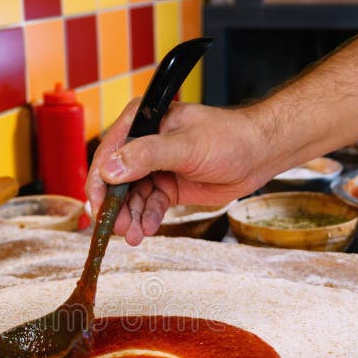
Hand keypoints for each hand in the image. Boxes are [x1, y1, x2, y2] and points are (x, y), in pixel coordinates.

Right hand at [86, 99, 276, 245]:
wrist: (259, 155)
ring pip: (132, 197)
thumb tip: (111, 170)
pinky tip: (148, 228)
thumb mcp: (186, 146)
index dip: (100, 182)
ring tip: (134, 235)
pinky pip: (149, 205)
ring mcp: (154, 167)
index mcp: (142, 122)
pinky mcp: (167, 186)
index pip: (108, 153)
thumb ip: (147, 156)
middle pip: (116, 180)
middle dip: (116, 206)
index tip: (98, 206)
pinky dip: (147, 218)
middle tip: (119, 228)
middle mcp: (143, 144)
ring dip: (131, 217)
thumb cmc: (229, 138)